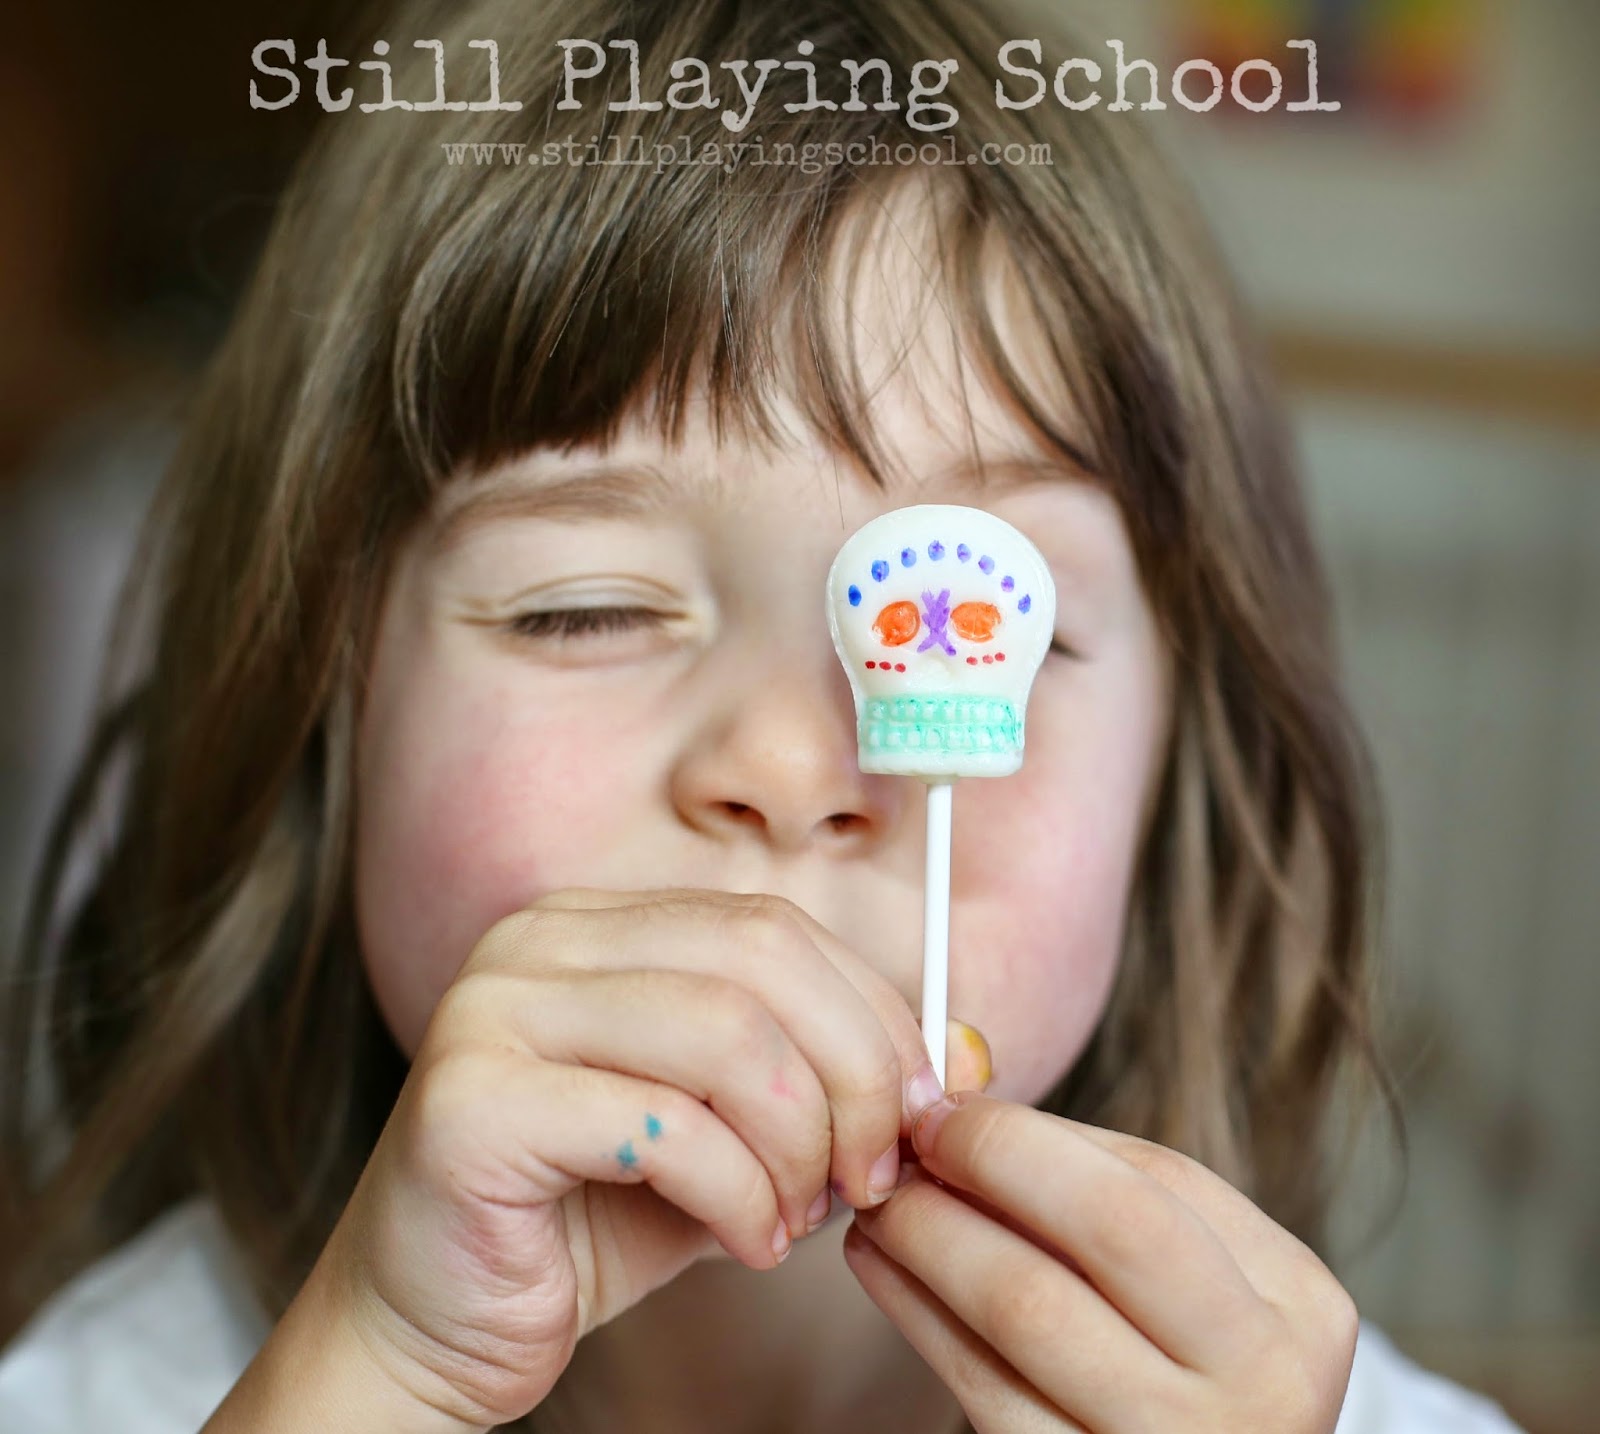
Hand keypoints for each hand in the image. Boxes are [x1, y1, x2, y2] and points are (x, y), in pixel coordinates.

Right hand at [309, 889, 987, 1428]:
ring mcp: (492, 1008)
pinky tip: (749, 1245)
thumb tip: (967, 1055)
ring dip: (799, 1142)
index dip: (871, 1014)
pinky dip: (740, 1196)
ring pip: (724, 1034)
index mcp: (596, 925)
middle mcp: (536, 940)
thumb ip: (827, 1083)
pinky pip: (664, 1128)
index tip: (920, 1111)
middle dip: (853, 1071)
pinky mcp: (468, 1101)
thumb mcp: (734, 1137)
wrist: (429, 1327)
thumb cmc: (588, 1223)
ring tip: (802, 1218)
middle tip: (876, 1173)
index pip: (775, 926)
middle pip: (761, 957)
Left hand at [844, 1093, 1358, 1432]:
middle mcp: (1261, 1383)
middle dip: (990, 1160)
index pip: (1155, 1183)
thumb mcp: (1185, 1274)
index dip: (1031, 1135)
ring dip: (929, 1232)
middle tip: (911, 1135)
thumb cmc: (1176, 1357)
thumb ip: (1094, 1182)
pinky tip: (882, 1267)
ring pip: (1026, 1308)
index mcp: (1296, 1304)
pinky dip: (916, 1312)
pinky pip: (984, 1389)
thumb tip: (960, 1095)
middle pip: (1108, 1226)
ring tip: (881, 1198)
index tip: (947, 1104)